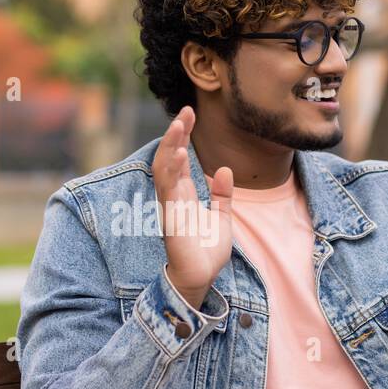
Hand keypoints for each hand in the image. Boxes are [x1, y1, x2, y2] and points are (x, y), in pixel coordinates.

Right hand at [153, 105, 232, 309]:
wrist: (201, 277)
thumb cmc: (206, 251)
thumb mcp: (222, 217)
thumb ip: (222, 195)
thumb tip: (224, 169)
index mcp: (184, 194)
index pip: (180, 158)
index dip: (183, 136)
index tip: (189, 114)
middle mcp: (174, 196)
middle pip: (170, 157)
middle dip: (175, 134)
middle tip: (185, 111)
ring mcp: (170, 204)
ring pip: (164, 168)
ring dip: (171, 145)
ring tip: (179, 124)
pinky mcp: (171, 216)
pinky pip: (168, 188)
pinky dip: (173, 169)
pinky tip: (181, 152)